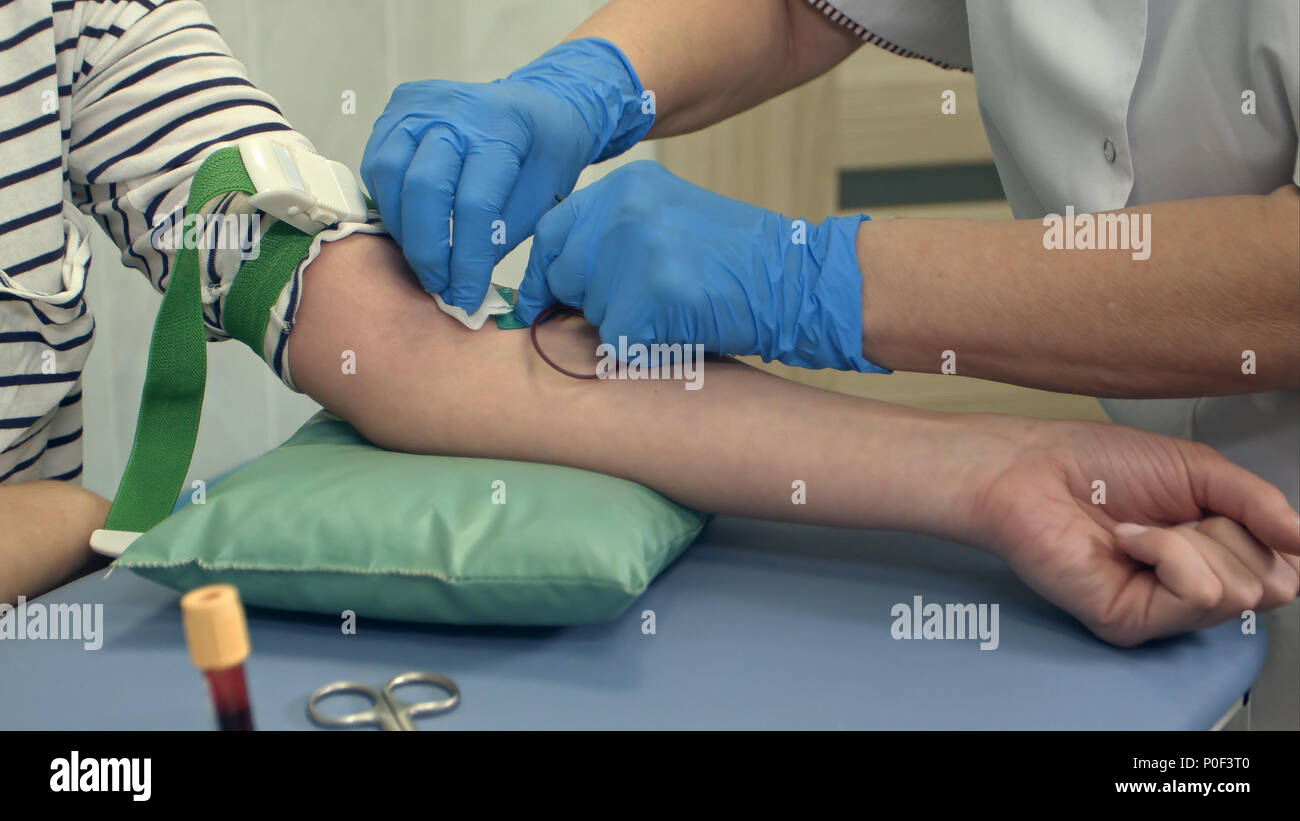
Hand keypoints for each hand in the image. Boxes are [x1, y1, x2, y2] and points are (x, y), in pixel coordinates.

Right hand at [361, 38, 651, 311]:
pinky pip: (377, 162)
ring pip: (389, 173)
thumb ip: (497, 238)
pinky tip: (410, 227)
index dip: (466, 260)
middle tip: (439, 286)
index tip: (466, 298)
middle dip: (427, 251)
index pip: (474, 205)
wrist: (538, 106)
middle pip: (423, 188)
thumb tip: (459, 285)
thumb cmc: (544, 157)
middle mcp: (455, 110)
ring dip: (402, 229)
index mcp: (501, 130)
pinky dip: (389, 202)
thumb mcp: (539, 200)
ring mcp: (421, 104)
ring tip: (424, 259)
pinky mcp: (398, 107)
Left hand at [515, 160, 885, 372]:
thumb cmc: (731, 262)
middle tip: (644, 303)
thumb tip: (552, 274)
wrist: (794, 280)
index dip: (546, 273)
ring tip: (673, 308)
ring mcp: (639, 248)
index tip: (541, 301)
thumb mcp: (665, 220)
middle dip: (590, 301)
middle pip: (564, 275)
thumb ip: (610, 234)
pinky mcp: (653, 294)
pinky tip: (680, 327)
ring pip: (591, 312)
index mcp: (624, 185)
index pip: (550, 231)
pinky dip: (643, 348)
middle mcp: (625, 208)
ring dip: (623, 325)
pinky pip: (616, 341)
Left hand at [963, 417, 1299, 645]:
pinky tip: (1126, 541)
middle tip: (1175, 517)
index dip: (1271, 536)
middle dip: (1232, 533)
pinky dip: (1168, 552)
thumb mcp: (1200, 470)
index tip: (1227, 509)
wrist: (1032, 468)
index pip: (1286, 571)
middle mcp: (1193, 588)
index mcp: (1214, 554)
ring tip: (1141, 528)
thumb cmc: (1098, 464)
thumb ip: (1259, 504)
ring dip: (1194, 541)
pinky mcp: (1132, 623)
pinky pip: (1198, 593)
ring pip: (1240, 592)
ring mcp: (1163, 611)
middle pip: (1274, 585)